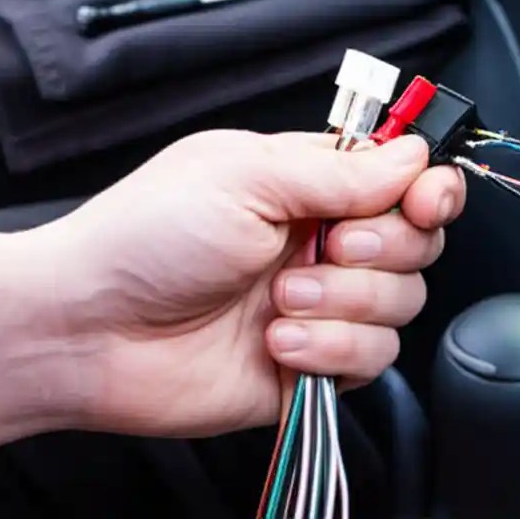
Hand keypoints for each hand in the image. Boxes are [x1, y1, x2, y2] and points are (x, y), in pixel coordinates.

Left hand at [40, 131, 463, 437]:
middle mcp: (324, 242)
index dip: (431, 190)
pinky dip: (330, 349)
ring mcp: (322, 305)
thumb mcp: (245, 178)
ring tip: (278, 299)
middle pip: (419, 242)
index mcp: (310, 184)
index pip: (406, 179)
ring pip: (402, 303)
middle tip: (329, 245)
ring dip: (344, 301)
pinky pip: (373, 359)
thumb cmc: (145, 238)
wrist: (88, 330)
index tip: (427, 201)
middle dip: (385, 246)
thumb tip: (413, 157)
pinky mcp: (315, 363)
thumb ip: (340, 171)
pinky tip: (275, 342)